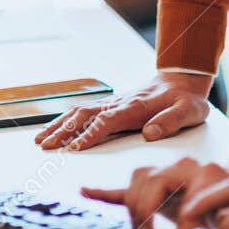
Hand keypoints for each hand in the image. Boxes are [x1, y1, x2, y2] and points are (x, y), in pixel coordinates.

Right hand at [34, 72, 211, 149]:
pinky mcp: (112, 105)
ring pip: (80, 112)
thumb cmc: (186, 100)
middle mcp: (119, 104)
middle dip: (63, 131)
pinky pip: (84, 111)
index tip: (74, 149)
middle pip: (84, 115)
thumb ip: (170, 121)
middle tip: (44, 147)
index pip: (106, 122)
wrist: (183, 79)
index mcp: (135, 107)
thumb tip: (150, 132)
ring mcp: (113, 103)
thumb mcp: (189, 111)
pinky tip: (55, 129)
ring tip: (40, 140)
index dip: (90, 135)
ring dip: (59, 125)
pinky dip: (66, 119)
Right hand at [81, 156, 228, 228]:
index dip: (162, 215)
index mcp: (192, 169)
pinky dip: (102, 192)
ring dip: (134, 210)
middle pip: (145, 184)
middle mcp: (174, 167)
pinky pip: (122, 190)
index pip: (164, 187)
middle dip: (146, 214)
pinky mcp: (149, 190)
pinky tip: (85, 191)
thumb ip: (199, 225)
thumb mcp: (221, 213)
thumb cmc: (227, 205)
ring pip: (134, 186)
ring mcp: (159, 177)